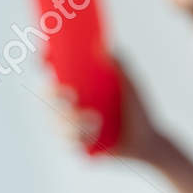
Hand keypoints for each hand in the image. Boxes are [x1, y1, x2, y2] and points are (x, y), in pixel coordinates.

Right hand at [51, 60, 166, 162]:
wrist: (149, 141)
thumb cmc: (139, 111)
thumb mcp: (131, 86)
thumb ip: (121, 66)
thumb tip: (106, 45)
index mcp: (78, 87)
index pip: (52, 72)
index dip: (43, 63)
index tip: (45, 58)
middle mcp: (69, 106)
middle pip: (47, 96)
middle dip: (53, 94)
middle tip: (70, 93)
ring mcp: (70, 126)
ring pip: (55, 121)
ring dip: (72, 121)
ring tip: (95, 119)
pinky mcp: (76, 147)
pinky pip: (67, 142)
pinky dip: (80, 138)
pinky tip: (94, 133)